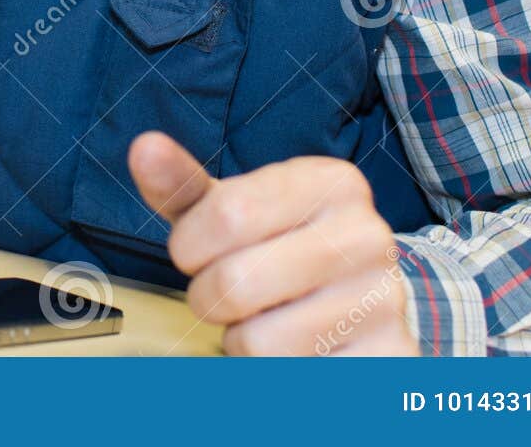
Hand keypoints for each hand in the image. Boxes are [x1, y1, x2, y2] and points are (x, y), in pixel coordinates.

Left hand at [128, 131, 417, 355]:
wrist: (358, 304)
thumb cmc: (280, 247)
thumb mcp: (230, 208)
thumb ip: (183, 186)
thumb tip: (145, 149)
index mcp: (333, 183)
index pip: (227, 213)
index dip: (191, 244)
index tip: (200, 250)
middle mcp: (367, 237)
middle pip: (234, 282)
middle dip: (209, 297)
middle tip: (228, 292)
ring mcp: (384, 302)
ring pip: (258, 341)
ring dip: (239, 340)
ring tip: (265, 319)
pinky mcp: (386, 362)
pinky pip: (288, 381)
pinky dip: (270, 375)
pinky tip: (293, 350)